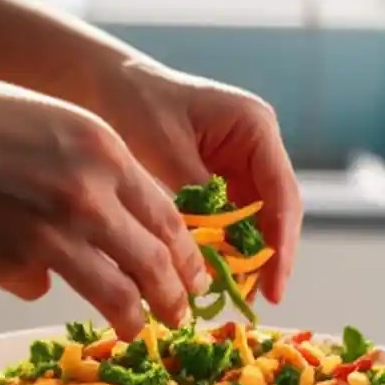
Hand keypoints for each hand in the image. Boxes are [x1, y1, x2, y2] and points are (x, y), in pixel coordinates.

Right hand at [0, 64, 208, 337]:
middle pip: (154, 262)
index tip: (191, 276)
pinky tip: (8, 263)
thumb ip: (90, 171)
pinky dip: (32, 284)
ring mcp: (49, 235)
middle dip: (173, 297)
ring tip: (137, 330)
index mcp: (103, 150)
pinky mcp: (8, 266)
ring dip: (132, 319)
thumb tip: (107, 226)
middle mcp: (87, 194)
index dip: (185, 255)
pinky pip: (36, 287)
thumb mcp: (49, 120)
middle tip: (177, 315)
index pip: (168, 217)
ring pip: (115, 294)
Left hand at [92, 60, 302, 303]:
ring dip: (246, 256)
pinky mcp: (219, 178)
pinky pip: (230, 219)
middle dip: (267, 257)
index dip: (281, 244)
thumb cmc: (134, 104)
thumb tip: (218, 250)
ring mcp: (241, 162)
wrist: (102, 84)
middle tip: (256, 300)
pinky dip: (223, 246)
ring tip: (236, 296)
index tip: (273, 286)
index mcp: (255, 127)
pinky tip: (213, 275)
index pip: (282, 194)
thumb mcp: (165, 151)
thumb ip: (198, 198)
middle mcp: (257, 145)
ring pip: (255, 220)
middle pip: (276, 211)